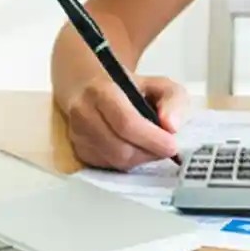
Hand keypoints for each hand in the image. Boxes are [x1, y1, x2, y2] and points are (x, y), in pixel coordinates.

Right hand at [64, 75, 189, 169]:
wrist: (87, 87)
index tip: (171, 145)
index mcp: (101, 90)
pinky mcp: (77, 151)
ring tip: (151, 147)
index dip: (151, 138)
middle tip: (165, 148)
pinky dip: (126, 162)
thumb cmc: (125, 86)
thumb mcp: (157, 83)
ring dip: (140, 159)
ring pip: (114, 161)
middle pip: (120, 148)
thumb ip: (172, 99)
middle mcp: (83, 113)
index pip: (126, 122)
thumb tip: (171, 127)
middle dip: (148, 153)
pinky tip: (134, 149)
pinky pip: (107, 166)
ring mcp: (77, 135)